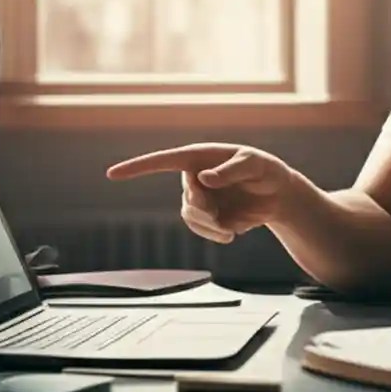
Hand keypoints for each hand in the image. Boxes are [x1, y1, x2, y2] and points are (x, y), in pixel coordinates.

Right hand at [106, 143, 299, 244]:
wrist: (277, 194)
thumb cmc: (266, 170)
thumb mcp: (254, 165)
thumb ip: (231, 170)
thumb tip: (204, 178)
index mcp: (199, 157)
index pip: (162, 161)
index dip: (137, 167)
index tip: (113, 174)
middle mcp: (193, 176)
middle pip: (187, 199)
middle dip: (204, 211)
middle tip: (221, 218)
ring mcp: (198, 197)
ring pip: (190, 217)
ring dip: (209, 227)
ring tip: (230, 231)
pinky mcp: (206, 216)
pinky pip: (201, 229)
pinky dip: (215, 234)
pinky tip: (233, 233)